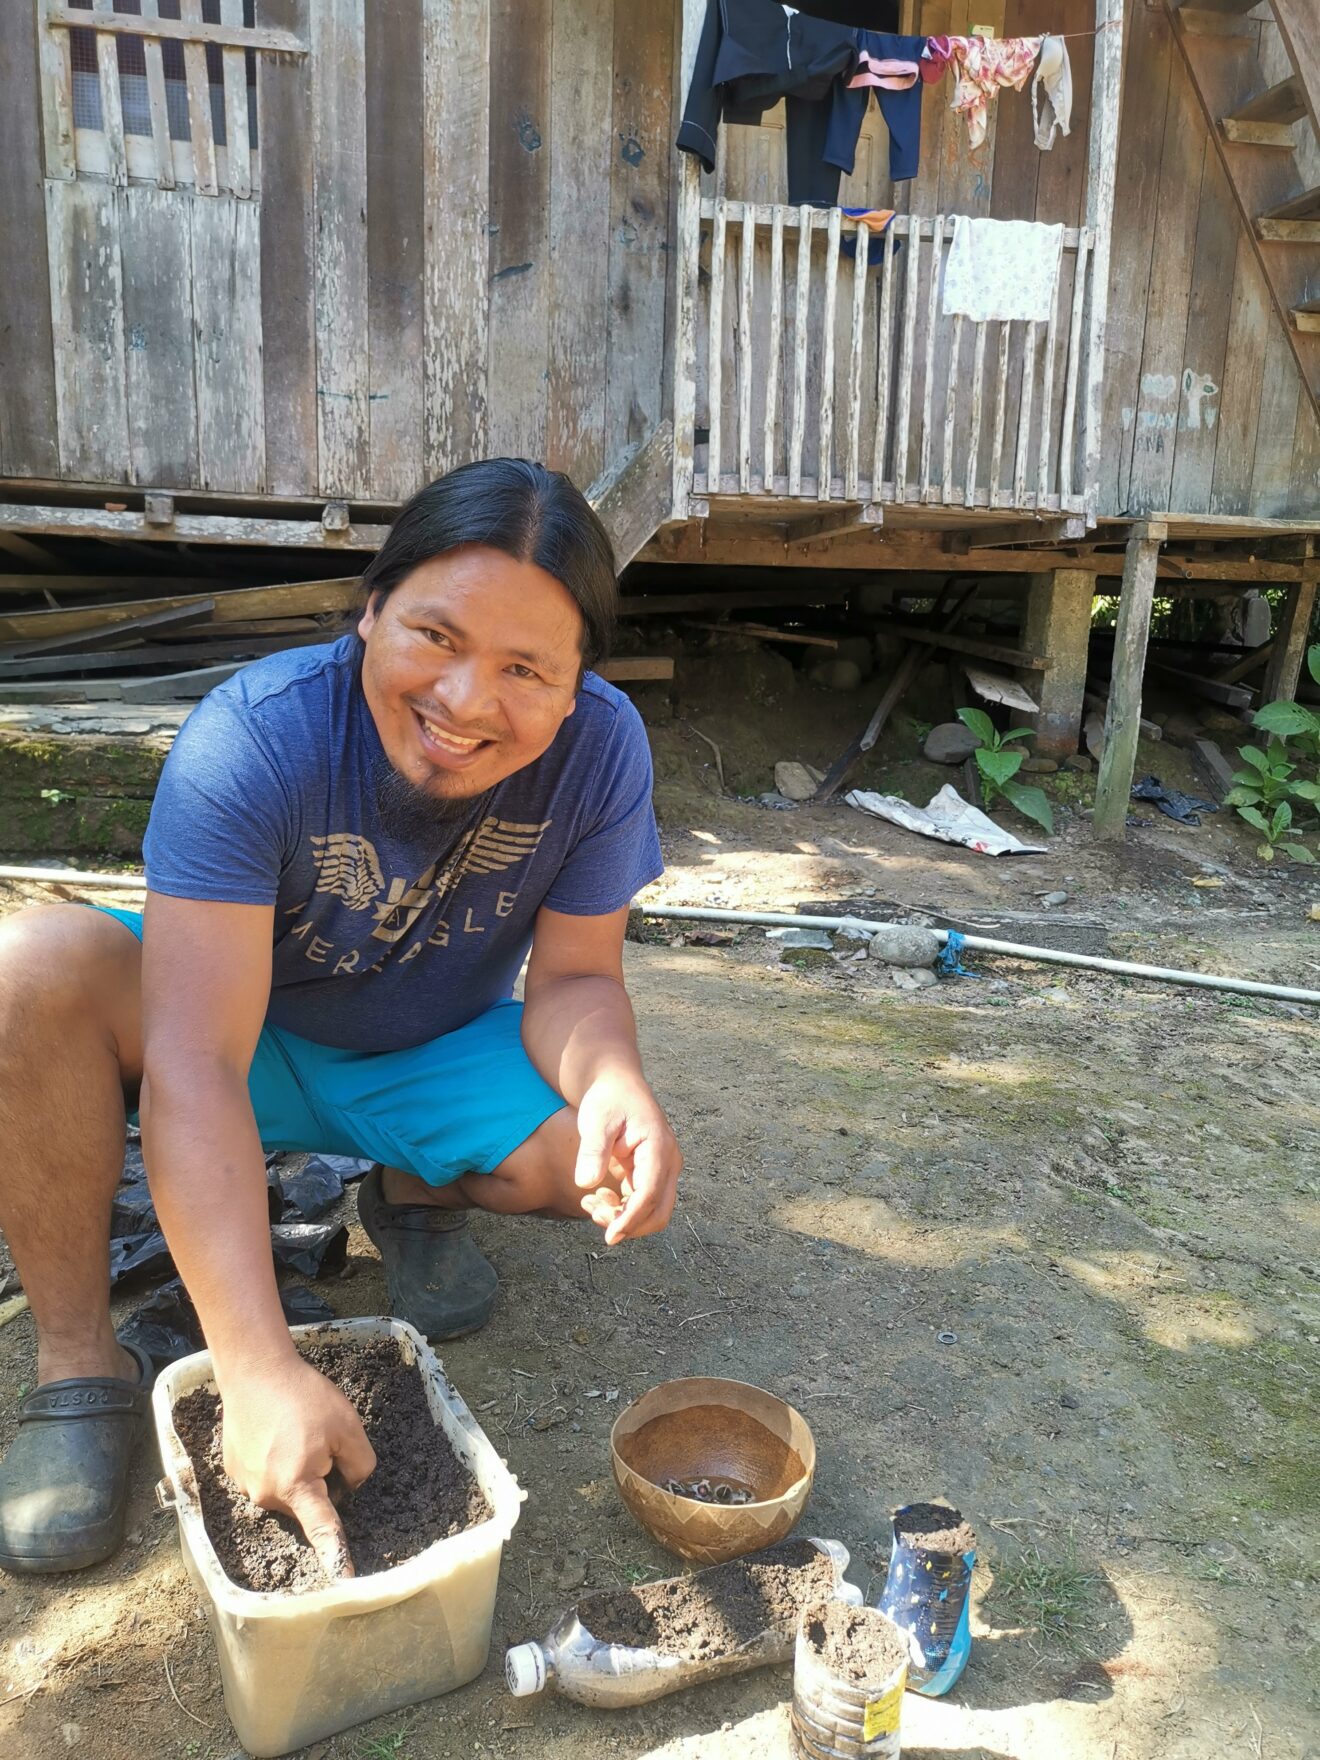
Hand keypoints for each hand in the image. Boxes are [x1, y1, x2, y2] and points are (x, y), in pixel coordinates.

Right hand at [219, 1353, 375, 1577]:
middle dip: (321, 1483)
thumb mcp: (347, 1427)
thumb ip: (359, 1467)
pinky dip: (278, 1462)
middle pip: (308, 1504)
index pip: (322, 1530)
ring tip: (295, 1431)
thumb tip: (350, 1487)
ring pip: (288, 1491)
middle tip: (320, 1441)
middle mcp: (267, 1494)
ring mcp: (246, 1485)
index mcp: (297, 1485)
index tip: (344, 1583)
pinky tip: (278, 1432)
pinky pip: (268, 1478)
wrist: (254, 1371)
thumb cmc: (303, 1396)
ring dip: (298, 1471)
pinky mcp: (235, 1472)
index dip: (336, 1557)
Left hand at [573, 1072, 682, 1244]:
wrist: (617, 1085)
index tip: (610, 1236)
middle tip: (594, 1215)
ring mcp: (662, 1170)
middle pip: (659, 1211)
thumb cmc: (609, 1098)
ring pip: (651, 1212)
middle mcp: (668, 1162)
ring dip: (622, 1218)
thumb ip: (593, 1150)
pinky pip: (641, 1203)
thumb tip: (587, 1183)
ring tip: (590, 1203)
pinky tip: (596, 1198)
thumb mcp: (596, 1119)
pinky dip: (620, 1209)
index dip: (630, 1218)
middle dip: (628, 1224)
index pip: (650, 1194)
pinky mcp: (651, 1174)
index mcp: (659, 1147)